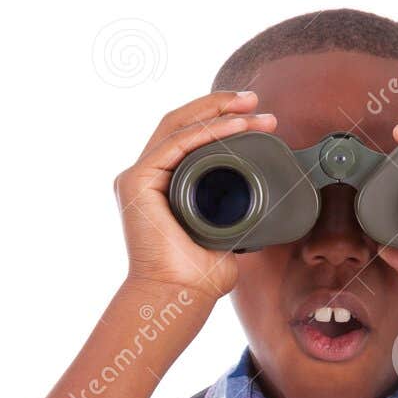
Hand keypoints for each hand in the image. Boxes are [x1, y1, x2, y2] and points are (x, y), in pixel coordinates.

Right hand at [113, 90, 276, 303]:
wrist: (177, 296)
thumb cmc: (197, 276)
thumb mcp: (225, 236)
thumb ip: (235, 221)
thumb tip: (262, 215)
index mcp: (163, 186)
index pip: (189, 139)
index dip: (221, 121)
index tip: (257, 118)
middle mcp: (147, 176)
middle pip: (182, 125)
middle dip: (220, 107)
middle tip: (256, 101)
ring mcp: (138, 177)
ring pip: (179, 127)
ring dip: (218, 112)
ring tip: (252, 107)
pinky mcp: (135, 182)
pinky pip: (176, 144)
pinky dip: (206, 132)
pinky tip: (234, 126)